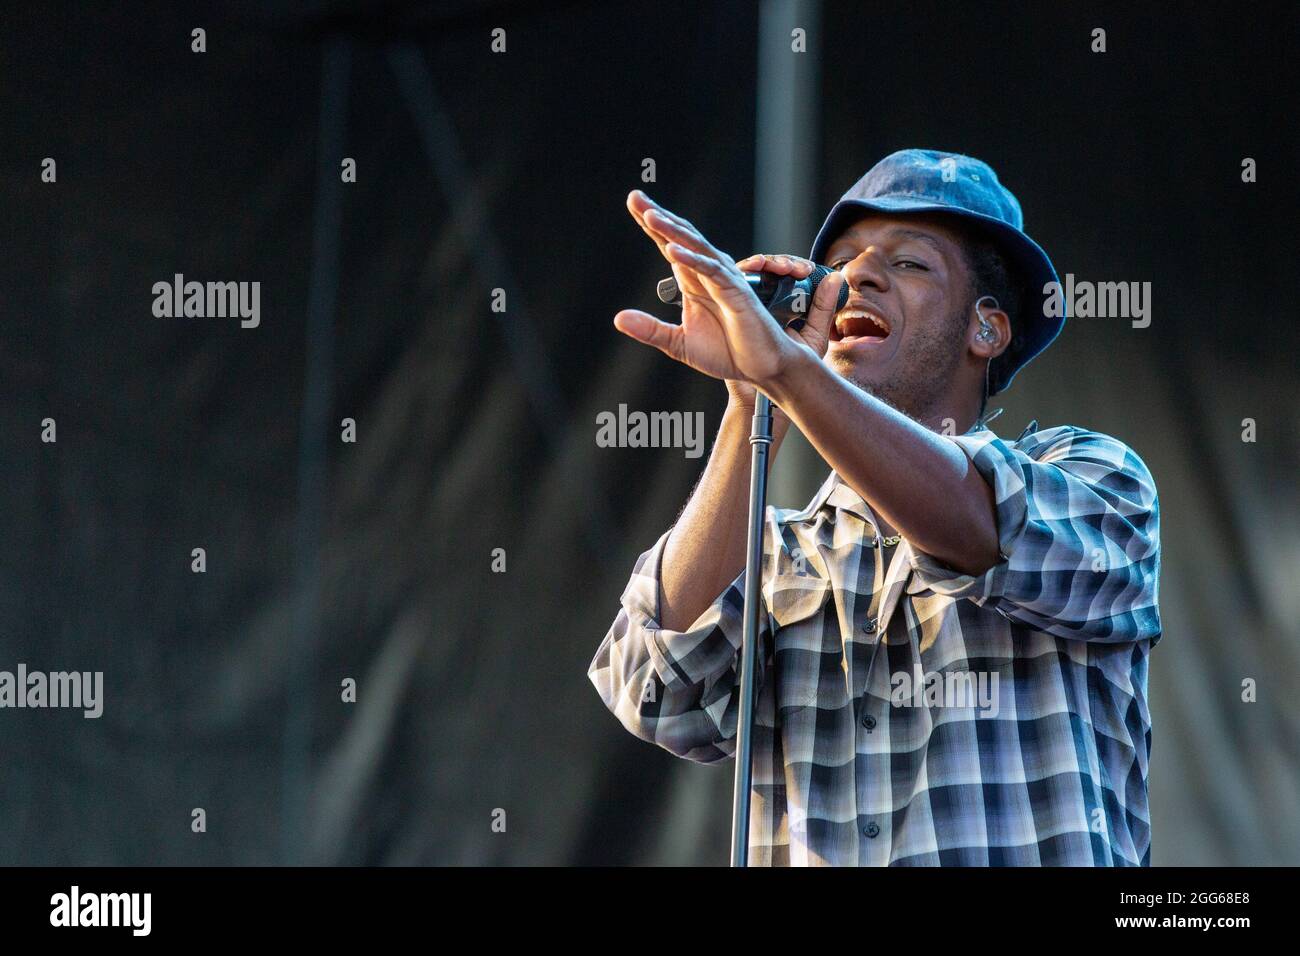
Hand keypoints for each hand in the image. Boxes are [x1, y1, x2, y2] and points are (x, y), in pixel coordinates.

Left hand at [615, 190, 843, 391]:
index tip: (634, 203)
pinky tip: (673, 251)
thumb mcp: (679, 344)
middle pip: (680, 238)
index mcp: (693, 281)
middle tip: (635, 198)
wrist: (761, 368)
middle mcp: (707, 274)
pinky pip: (711, 272)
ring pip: (696, 248)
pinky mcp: (736, 293)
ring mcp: (723, 280)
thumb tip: (618, 318)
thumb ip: (650, 330)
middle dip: (658, 217)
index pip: (669, 245)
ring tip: (650, 216)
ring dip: (673, 232)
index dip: (652, 225)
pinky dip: (692, 260)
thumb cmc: (727, 352)